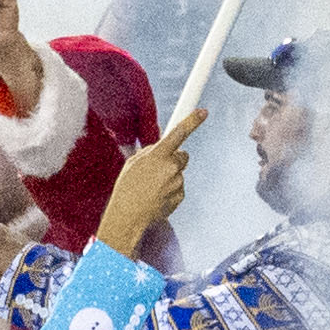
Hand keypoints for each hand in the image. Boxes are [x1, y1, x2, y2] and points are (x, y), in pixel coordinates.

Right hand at [97, 111, 197, 253]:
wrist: (128, 217)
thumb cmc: (127, 188)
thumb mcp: (133, 163)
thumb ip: (150, 151)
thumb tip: (161, 145)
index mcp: (158, 155)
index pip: (179, 133)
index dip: (192, 121)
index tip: (203, 112)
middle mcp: (171, 167)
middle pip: (182, 155)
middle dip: (173, 159)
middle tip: (156, 169)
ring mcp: (177, 182)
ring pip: (178, 173)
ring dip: (168, 176)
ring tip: (150, 187)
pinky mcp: (180, 195)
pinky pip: (178, 187)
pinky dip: (170, 190)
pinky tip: (156, 196)